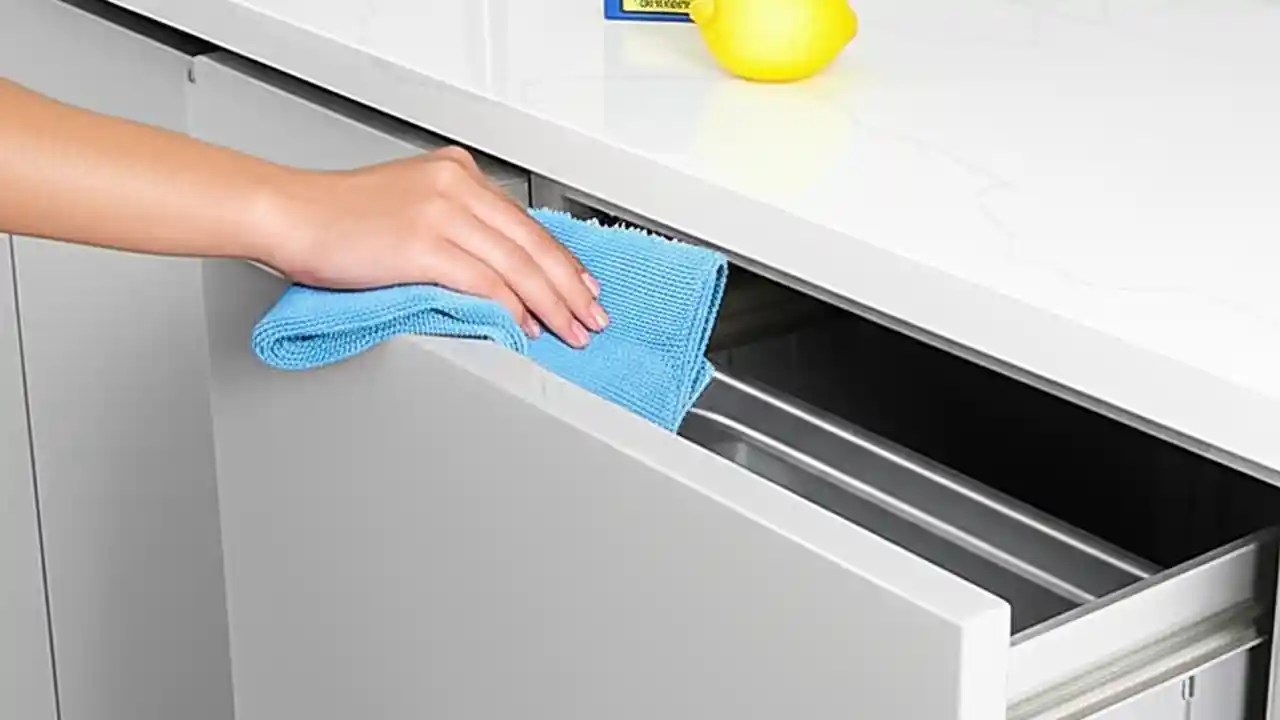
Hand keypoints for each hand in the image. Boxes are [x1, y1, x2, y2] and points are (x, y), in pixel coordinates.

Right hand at [265, 147, 606, 347]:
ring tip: (568, 332)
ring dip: (550, 305)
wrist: (288, 214)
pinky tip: (526, 326)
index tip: (583, 289)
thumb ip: (457, 225)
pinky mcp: (421, 244)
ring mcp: (439, 212)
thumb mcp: (411, 204)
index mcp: (457, 173)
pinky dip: (511, 308)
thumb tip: (502, 270)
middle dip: (569, 288)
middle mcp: (455, 185)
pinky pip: (483, 281)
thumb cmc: (338, 218)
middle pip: (531, 244)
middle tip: (591, 318)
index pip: (526, 223)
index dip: (562, 262)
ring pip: (515, 265)